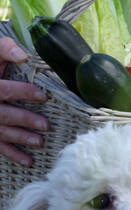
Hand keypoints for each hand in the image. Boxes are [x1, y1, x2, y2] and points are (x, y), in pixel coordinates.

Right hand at [0, 35, 49, 166]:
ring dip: (20, 138)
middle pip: (3, 115)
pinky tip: (28, 161)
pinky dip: (12, 154)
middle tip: (46, 125)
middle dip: (24, 120)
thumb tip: (25, 56)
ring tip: (40, 142)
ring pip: (1, 132)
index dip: (23, 92)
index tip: (43, 96)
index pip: (4, 90)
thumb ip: (6, 49)